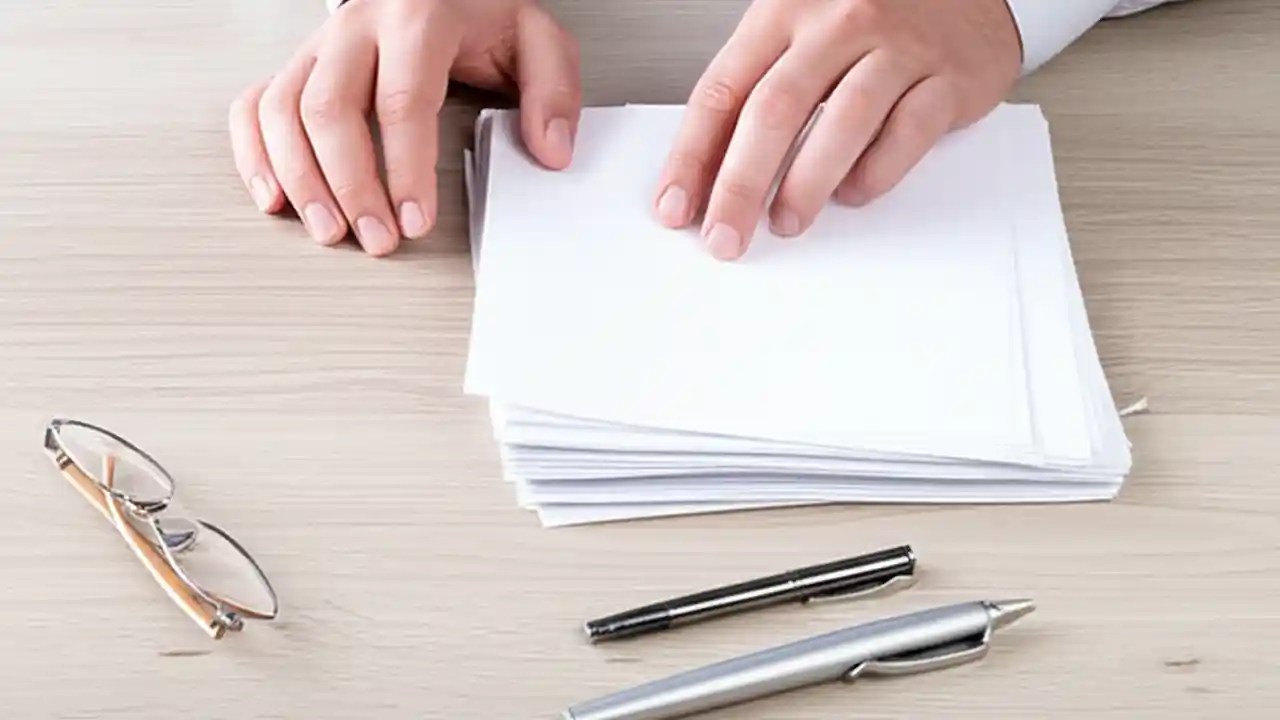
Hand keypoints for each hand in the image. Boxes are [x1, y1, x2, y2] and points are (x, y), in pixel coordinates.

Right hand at [229, 0, 579, 255]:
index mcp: (417, 17)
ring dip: (300, 179)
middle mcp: (357, 26)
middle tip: (375, 237)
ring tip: (328, 230)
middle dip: (349, 185)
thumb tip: (551, 149)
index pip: (402, 101)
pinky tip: (276, 196)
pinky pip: (256, 104)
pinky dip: (255, 152)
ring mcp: (320, 44)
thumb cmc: (479, 12)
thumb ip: (553, 91)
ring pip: (284, 110)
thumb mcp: (534, 38)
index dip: (405, 168)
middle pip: (330, 109)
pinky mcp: (298, 63)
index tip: (415, 218)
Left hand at [654, 0, 1021, 259]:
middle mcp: (839, 21)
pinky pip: (907, 133)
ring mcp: (898, 47)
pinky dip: (875, 172)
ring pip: (841, 121)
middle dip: (739, 184)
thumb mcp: (800, 32)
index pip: (723, 89)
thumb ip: (756, 90)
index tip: (676, 206)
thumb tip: (707, 173)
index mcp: (786, 9)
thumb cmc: (874, 15)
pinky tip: (854, 193)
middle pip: (774, 110)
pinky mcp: (949, 78)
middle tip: (724, 234)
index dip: (693, 155)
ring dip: (805, 184)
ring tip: (786, 222)